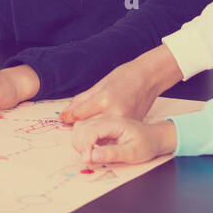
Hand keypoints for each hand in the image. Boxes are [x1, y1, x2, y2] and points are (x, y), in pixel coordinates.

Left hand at [60, 46, 181, 123]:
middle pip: (88, 128)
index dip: (68, 118)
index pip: (78, 115)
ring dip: (92, 134)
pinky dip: (105, 134)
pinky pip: (113, 135)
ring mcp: (124, 122)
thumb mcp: (99, 84)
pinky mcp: (131, 126)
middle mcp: (115, 113)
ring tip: (88, 129)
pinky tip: (103, 129)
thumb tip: (65, 114)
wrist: (149, 77)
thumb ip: (81, 101)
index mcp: (104, 99)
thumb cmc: (124, 77)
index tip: (64, 119)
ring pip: (100, 135)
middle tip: (75, 127)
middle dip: (79, 129)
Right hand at [71, 117, 178, 164]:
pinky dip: (82, 140)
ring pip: (80, 127)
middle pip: (81, 127)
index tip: (87, 159)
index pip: (90, 130)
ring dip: (79, 142)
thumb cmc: (147, 144)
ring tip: (88, 155)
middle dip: (79, 144)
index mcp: (115, 123)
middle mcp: (106, 119)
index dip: (85, 146)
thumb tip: (92, 156)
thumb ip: (112, 154)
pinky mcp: (101, 125)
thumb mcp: (133, 153)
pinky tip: (90, 149)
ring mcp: (102, 121)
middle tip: (87, 159)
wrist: (154, 136)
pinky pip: (84, 129)